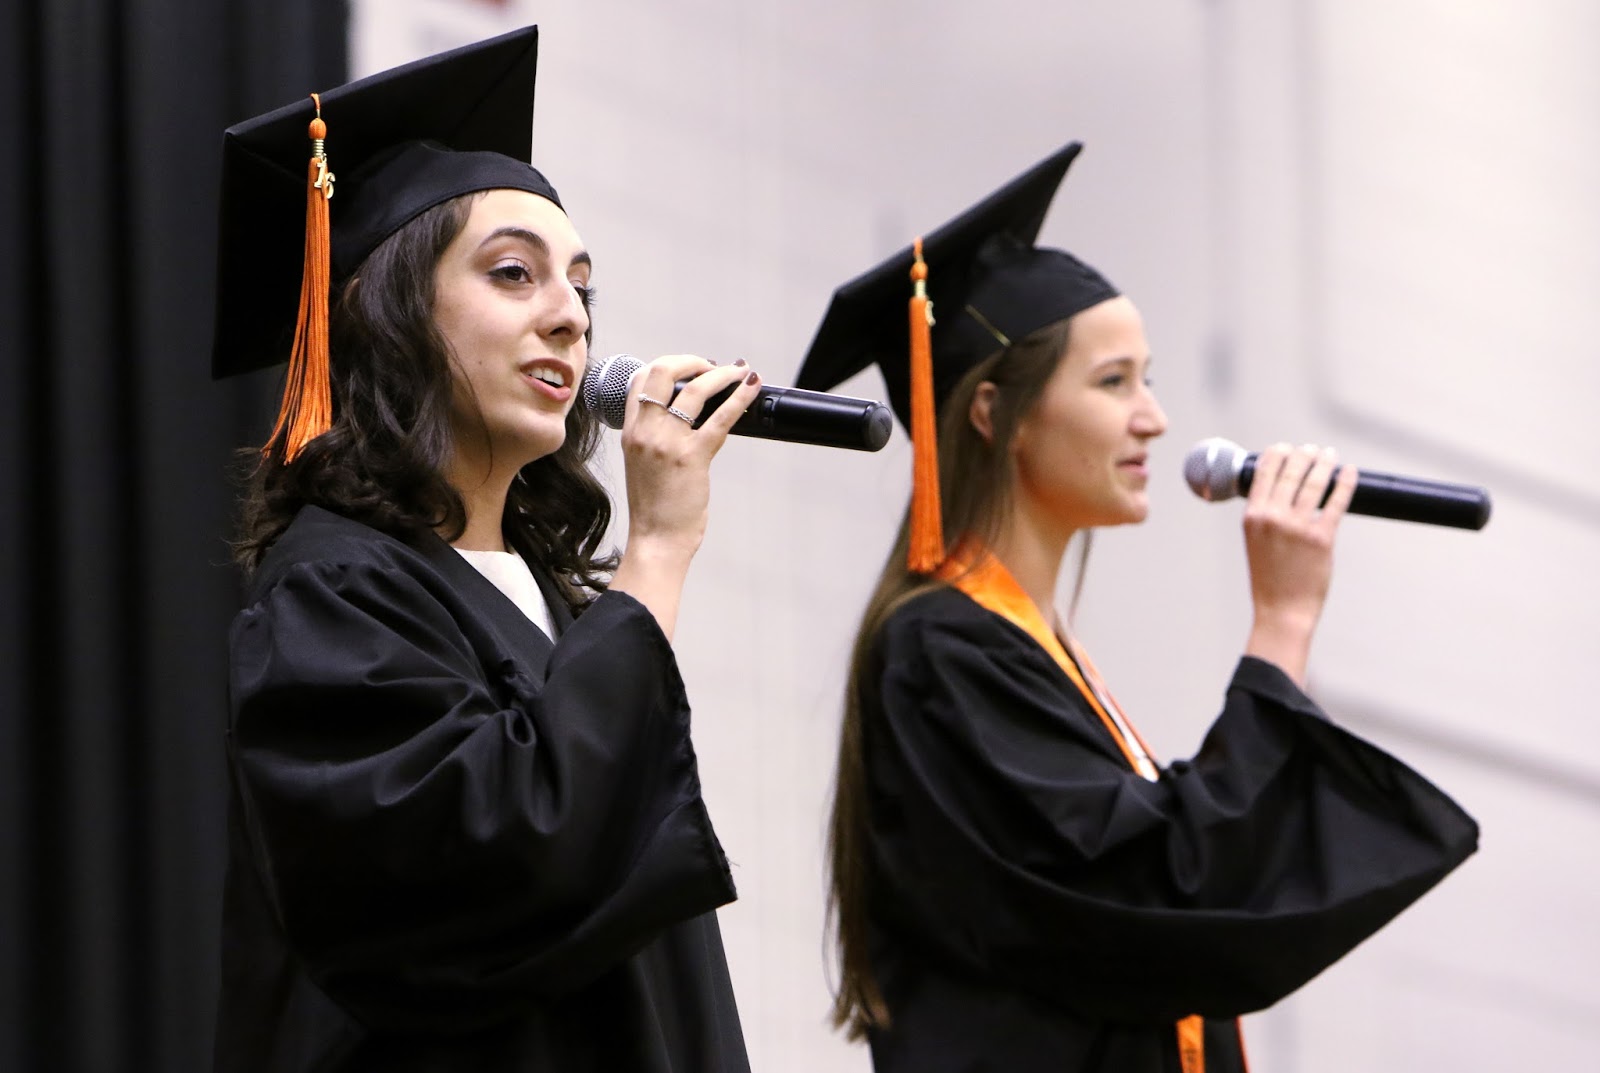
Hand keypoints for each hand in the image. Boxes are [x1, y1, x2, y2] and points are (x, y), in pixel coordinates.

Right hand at [608, 356, 761, 638]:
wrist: (656, 541)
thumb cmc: (653, 509)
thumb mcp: (643, 464)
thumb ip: (655, 438)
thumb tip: (684, 417)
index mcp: (630, 432)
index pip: (640, 379)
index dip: (667, 365)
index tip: (688, 368)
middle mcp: (645, 431)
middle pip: (662, 370)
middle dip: (691, 360)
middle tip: (712, 367)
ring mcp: (668, 442)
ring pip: (695, 388)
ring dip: (721, 375)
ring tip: (738, 373)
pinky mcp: (693, 456)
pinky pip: (721, 417)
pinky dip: (740, 397)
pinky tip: (751, 387)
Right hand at [1241, 443, 1358, 684]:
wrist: (1281, 610)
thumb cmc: (1269, 579)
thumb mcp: (1255, 541)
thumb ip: (1264, 516)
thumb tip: (1282, 490)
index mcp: (1252, 516)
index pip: (1263, 473)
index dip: (1277, 454)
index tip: (1286, 447)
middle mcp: (1272, 517)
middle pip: (1291, 472)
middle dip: (1304, 455)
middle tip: (1313, 449)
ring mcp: (1297, 527)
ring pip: (1314, 483)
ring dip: (1324, 463)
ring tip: (1329, 454)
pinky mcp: (1321, 538)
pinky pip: (1336, 502)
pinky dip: (1345, 483)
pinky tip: (1349, 472)